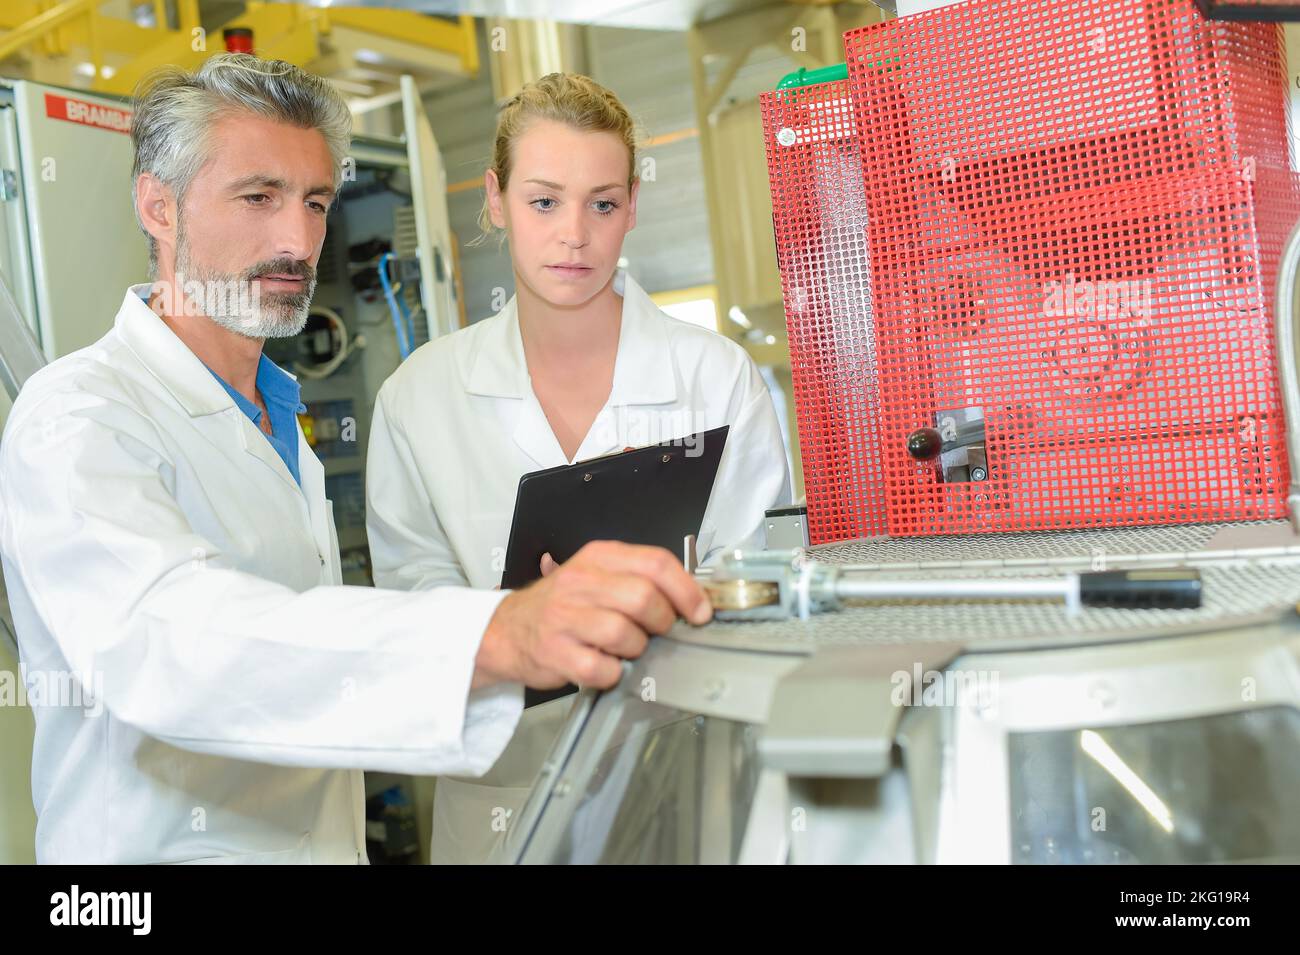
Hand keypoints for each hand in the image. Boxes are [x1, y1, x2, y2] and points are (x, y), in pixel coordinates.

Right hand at [474, 541, 712, 690]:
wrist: (509, 629)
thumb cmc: (564, 605)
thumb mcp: (598, 576)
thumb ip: (641, 579)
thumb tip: (696, 599)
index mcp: (599, 557)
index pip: (656, 563)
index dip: (687, 591)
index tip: (700, 611)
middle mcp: (580, 581)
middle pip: (643, 598)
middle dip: (661, 622)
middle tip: (655, 631)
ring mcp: (564, 617)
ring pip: (624, 634)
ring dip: (636, 650)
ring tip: (625, 649)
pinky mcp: (554, 652)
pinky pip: (601, 669)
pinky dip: (612, 674)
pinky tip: (605, 666)